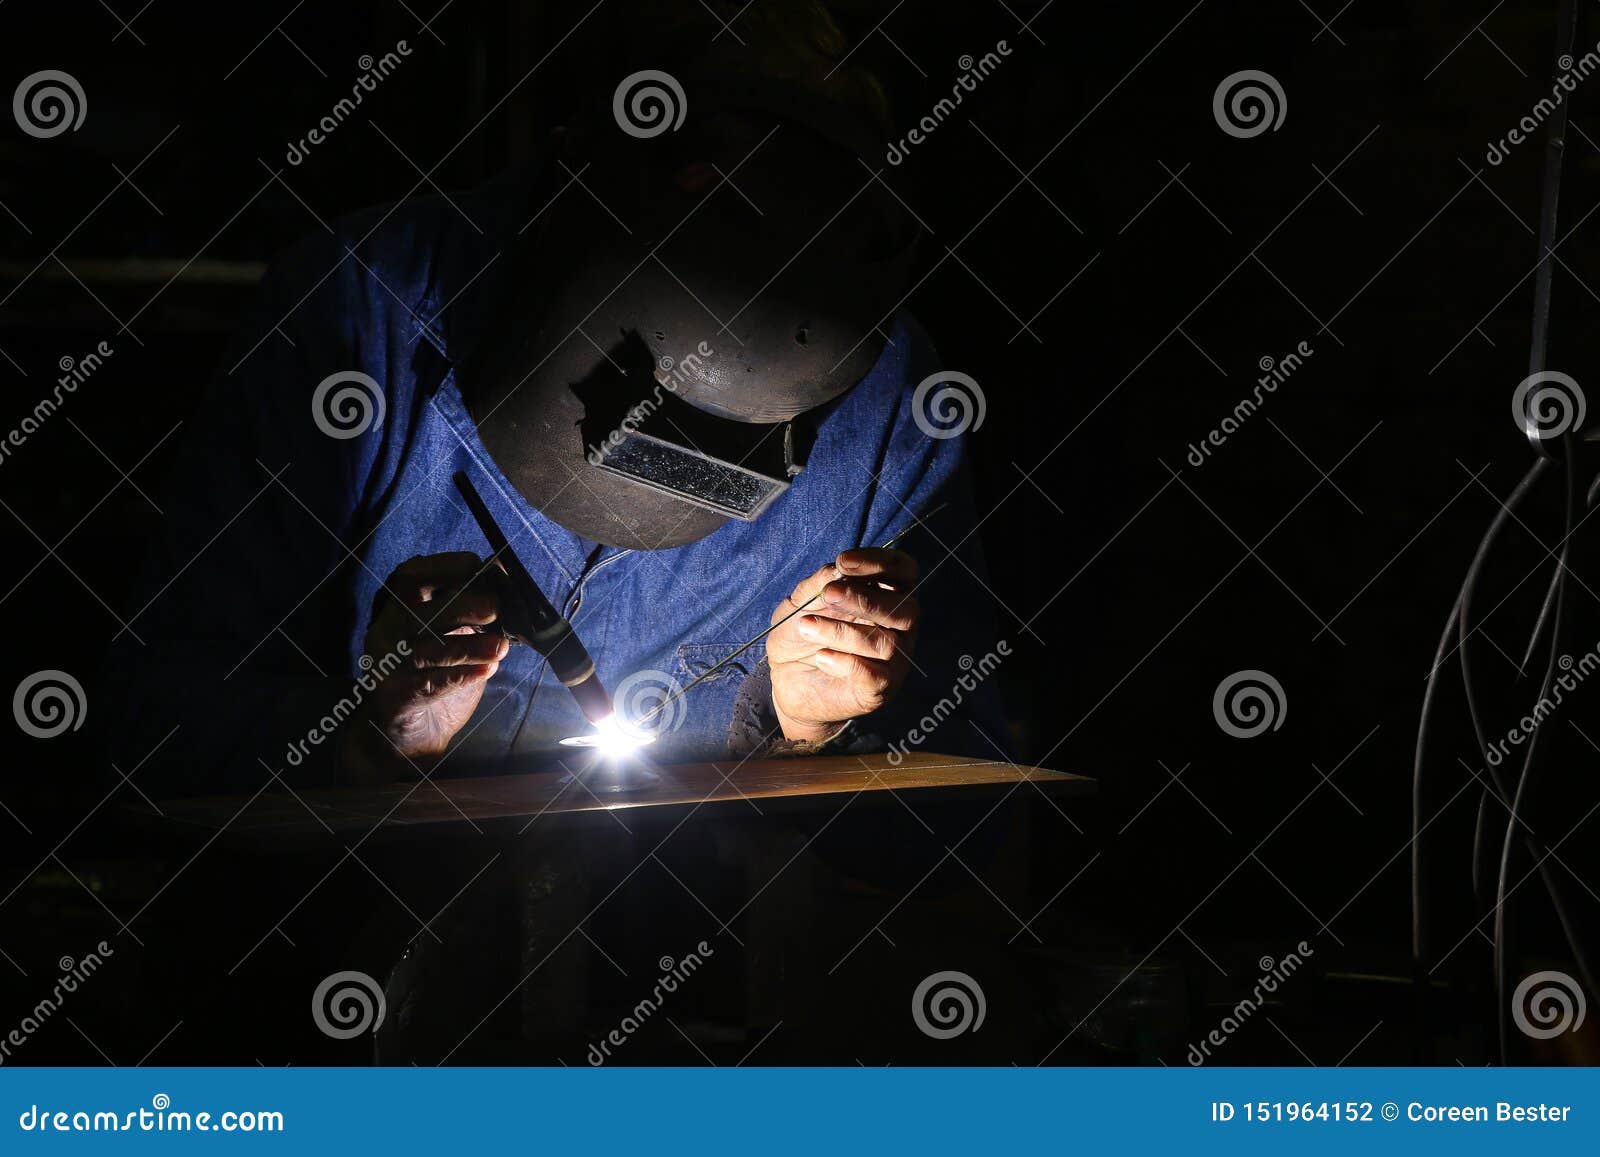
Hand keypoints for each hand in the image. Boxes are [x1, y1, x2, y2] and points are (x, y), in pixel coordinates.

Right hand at [342, 552, 507, 780]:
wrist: (412, 726)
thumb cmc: (440, 666)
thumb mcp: (453, 628)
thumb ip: (470, 601)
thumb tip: (502, 571)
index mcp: (400, 602)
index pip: (416, 573)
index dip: (454, 570)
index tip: (490, 577)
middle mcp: (388, 628)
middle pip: (420, 609)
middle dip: (463, 605)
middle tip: (495, 610)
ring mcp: (388, 663)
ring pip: (426, 650)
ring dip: (469, 647)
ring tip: (500, 647)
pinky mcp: (394, 695)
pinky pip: (428, 684)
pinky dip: (461, 677)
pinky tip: (487, 670)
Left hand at [766, 548, 919, 743]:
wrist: (785, 681)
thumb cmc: (800, 635)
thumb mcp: (799, 604)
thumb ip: (818, 585)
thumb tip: (836, 568)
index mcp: (885, 597)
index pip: (904, 572)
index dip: (881, 563)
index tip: (843, 561)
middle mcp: (898, 628)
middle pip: (906, 609)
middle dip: (864, 599)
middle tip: (827, 594)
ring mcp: (893, 660)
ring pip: (884, 643)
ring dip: (841, 631)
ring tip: (806, 627)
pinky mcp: (880, 690)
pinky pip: (875, 675)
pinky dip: (845, 662)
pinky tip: (821, 658)